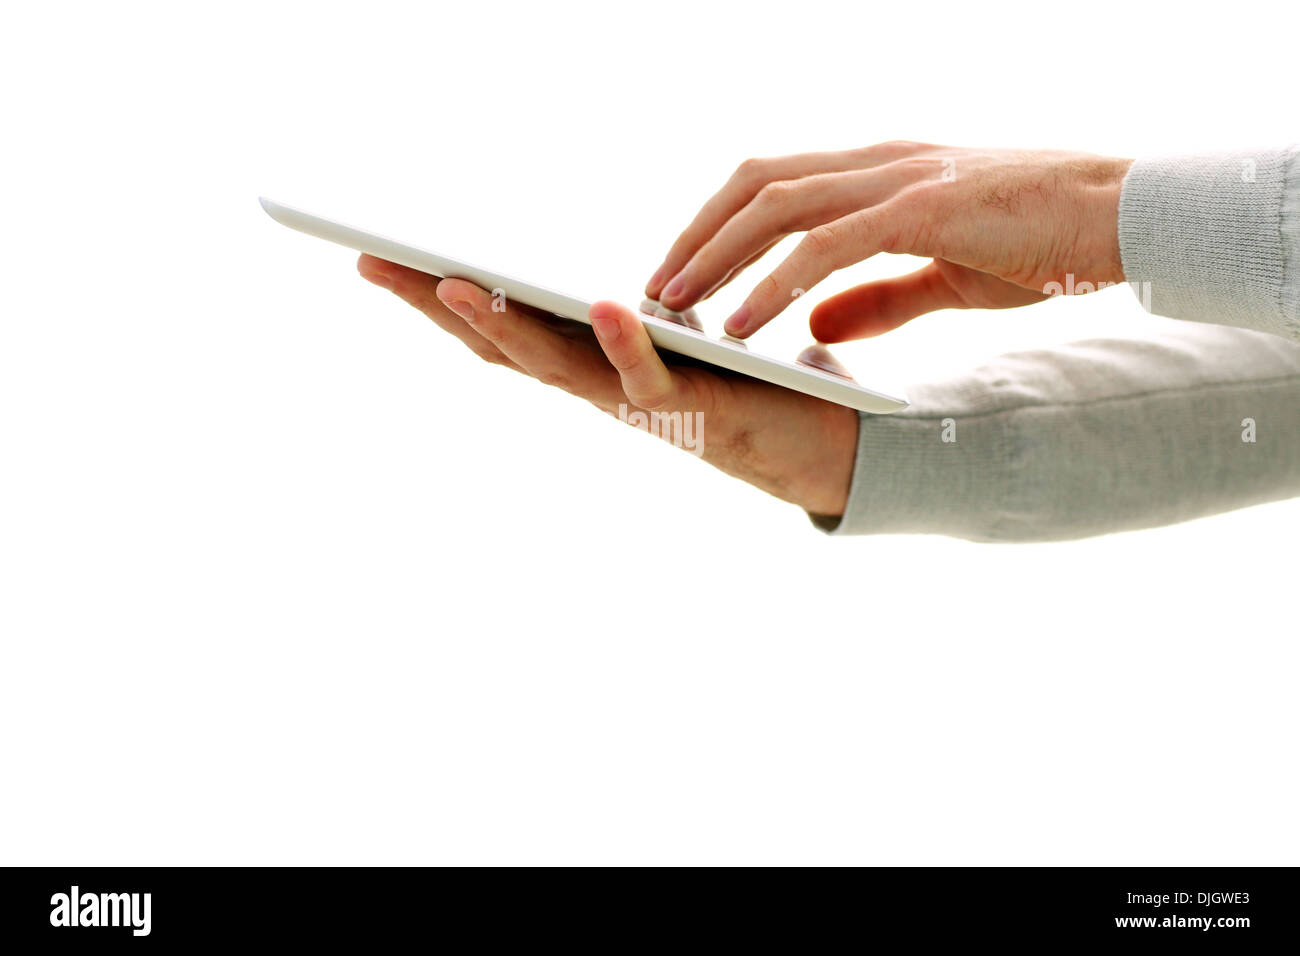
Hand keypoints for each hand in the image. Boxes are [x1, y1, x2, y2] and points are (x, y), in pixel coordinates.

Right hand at [356, 255, 860, 515]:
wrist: (822, 441)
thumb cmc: (745, 379)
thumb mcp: (671, 335)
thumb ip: (623, 317)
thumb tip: (582, 276)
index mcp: (590, 363)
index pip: (499, 325)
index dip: (437, 295)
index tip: (380, 253)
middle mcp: (601, 389)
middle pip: (501, 347)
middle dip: (434, 305)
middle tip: (370, 259)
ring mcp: (642, 405)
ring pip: (558, 368)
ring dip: (504, 327)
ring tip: (454, 278)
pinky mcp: (697, 411)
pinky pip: (652, 378)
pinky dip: (623, 345)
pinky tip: (603, 302)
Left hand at [644, 142, 1132, 340]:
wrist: (1125, 217)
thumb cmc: (1042, 242)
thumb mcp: (945, 276)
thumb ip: (877, 296)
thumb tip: (814, 322)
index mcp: (880, 174)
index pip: (775, 183)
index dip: (720, 222)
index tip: (683, 270)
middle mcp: (879, 165)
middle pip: (757, 184)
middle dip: (698, 235)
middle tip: (656, 288)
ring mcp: (899, 179)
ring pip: (778, 206)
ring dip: (717, 256)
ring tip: (674, 304)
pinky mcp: (924, 209)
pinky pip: (827, 245)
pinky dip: (773, 284)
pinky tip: (740, 324)